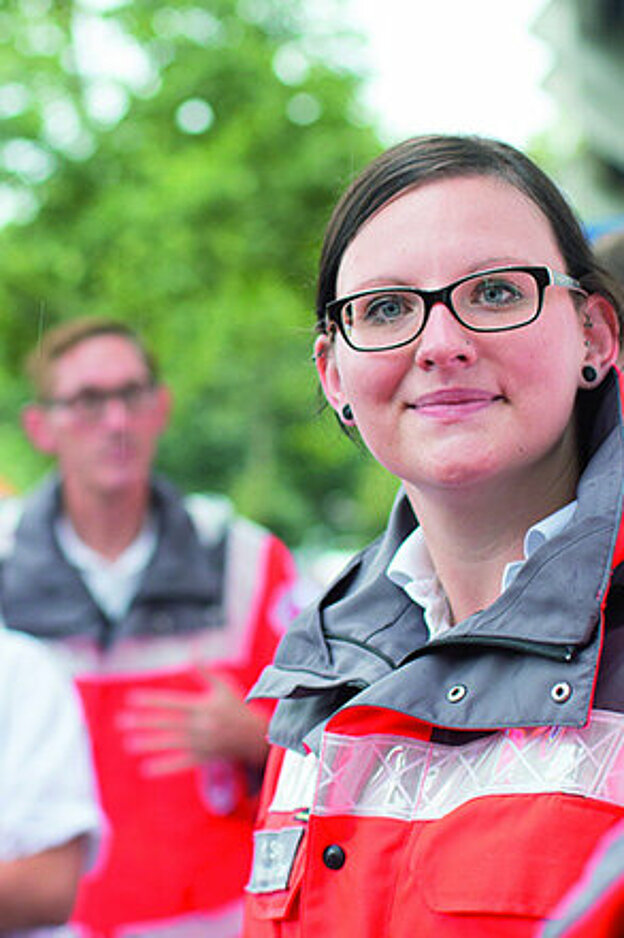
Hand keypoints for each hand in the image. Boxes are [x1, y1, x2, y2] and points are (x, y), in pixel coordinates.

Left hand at [117, 671, 268, 775]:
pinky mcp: (202, 758)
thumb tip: (192, 653)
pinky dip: (164, 767)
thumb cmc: (237, 706)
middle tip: (122, 721)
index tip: (132, 699)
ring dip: (148, 743)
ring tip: (129, 743)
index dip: (151, 701)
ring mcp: (200, 744)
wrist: (255, 735)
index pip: (171, 703)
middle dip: (142, 722)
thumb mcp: (224, 686)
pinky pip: (180, 763)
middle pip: (165, 723)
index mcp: (202, 706)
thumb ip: (205, 672)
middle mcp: (199, 726)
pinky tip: (146, 768)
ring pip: (169, 744)